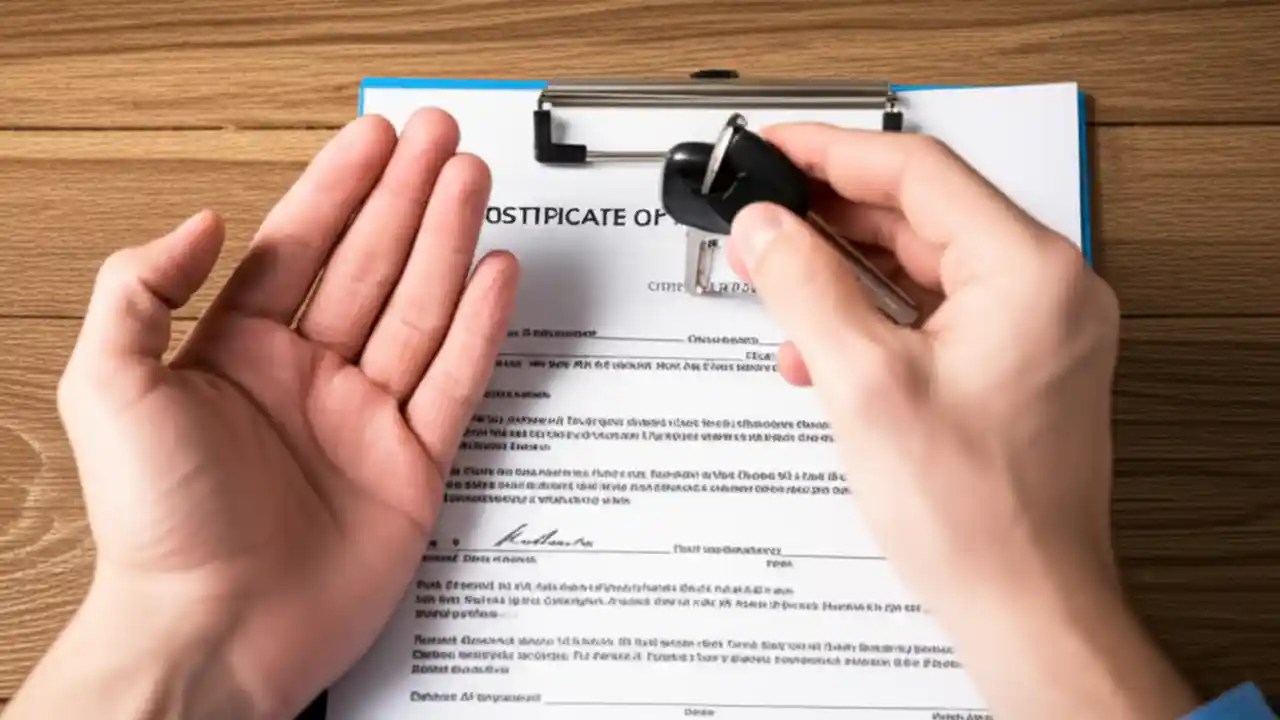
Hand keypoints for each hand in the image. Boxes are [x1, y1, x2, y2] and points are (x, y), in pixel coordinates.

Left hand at [6, 109, 516, 718]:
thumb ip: (141, 291)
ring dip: (449, 242)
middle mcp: (307, 379)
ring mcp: (365, 419)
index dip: (340, 186)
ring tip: (473, 184)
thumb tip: (201, 224)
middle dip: (408, 195)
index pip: (300, 247)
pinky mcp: (412, 465)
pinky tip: (495, 278)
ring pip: (419, 310)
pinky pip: (455, 382)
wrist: (215, 631)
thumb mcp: (109, 389)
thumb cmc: (157, 526)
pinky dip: (480, 329)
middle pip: (371, 264)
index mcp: (239, 355)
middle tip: (440, 139)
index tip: (373, 137)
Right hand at [727, 124, 1197, 718]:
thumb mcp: (864, 385)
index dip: (830, 155)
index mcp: (1029, 275)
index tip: (774, 150)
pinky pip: (931, 314)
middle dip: (828, 219)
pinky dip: (871, 318)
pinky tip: (821, 346)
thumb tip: (767, 230)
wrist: (1023, 604)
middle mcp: (1046, 292)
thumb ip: (805, 287)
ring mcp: (1033, 330)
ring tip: (778, 283)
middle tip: (762, 221)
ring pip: (919, 266)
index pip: (916, 172)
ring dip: (843, 273)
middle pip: (918, 215)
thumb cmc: (979, 518)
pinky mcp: (1012, 365)